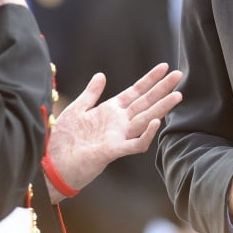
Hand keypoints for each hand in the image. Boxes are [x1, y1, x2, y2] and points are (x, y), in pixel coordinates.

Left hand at [46, 63, 182, 201]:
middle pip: (145, 102)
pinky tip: (156, 123)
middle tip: (179, 75)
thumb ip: (91, 94)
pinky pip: (134, 144)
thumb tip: (101, 75)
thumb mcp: (77, 110)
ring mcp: (118, 136)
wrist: (54, 165)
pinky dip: (146, 135)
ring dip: (161, 108)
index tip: (163, 67)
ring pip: (145, 119)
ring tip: (177, 95)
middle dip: (162, 88)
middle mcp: (119, 122)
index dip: (149, 79)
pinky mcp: (113, 151)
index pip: (135, 91)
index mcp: (111, 110)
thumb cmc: (64, 140)